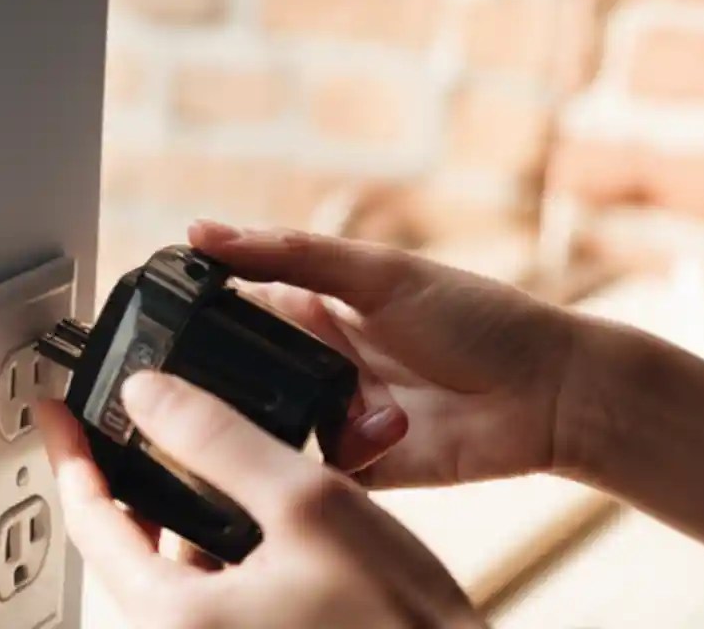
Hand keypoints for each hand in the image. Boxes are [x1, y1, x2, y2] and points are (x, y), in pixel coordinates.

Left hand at [36, 372, 482, 628]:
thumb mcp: (307, 506)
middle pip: (125, 545)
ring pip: (172, 561)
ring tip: (183, 442)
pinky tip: (249, 498)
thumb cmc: (396, 624)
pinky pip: (212, 581)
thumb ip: (221, 443)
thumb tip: (148, 396)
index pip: (91, 523)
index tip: (57, 410)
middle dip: (121, 474)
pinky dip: (215, 533)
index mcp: (177, 618)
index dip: (72, 454)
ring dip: (174, 502)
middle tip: (115, 418)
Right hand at [189, 220, 578, 486]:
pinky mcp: (360, 466)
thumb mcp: (380, 275)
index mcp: (324, 305)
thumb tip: (201, 231)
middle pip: (246, 374)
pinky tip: (290, 465)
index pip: (242, 305)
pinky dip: (298, 471)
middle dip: (219, 385)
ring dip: (258, 431)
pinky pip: (310, 472)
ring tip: (233, 432)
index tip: (153, 327)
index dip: (197, 316)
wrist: (551, 395)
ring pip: (270, 429)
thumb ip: (293, 255)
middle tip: (180, 394)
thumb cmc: (479, 318)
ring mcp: (340, 415)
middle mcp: (325, 361)